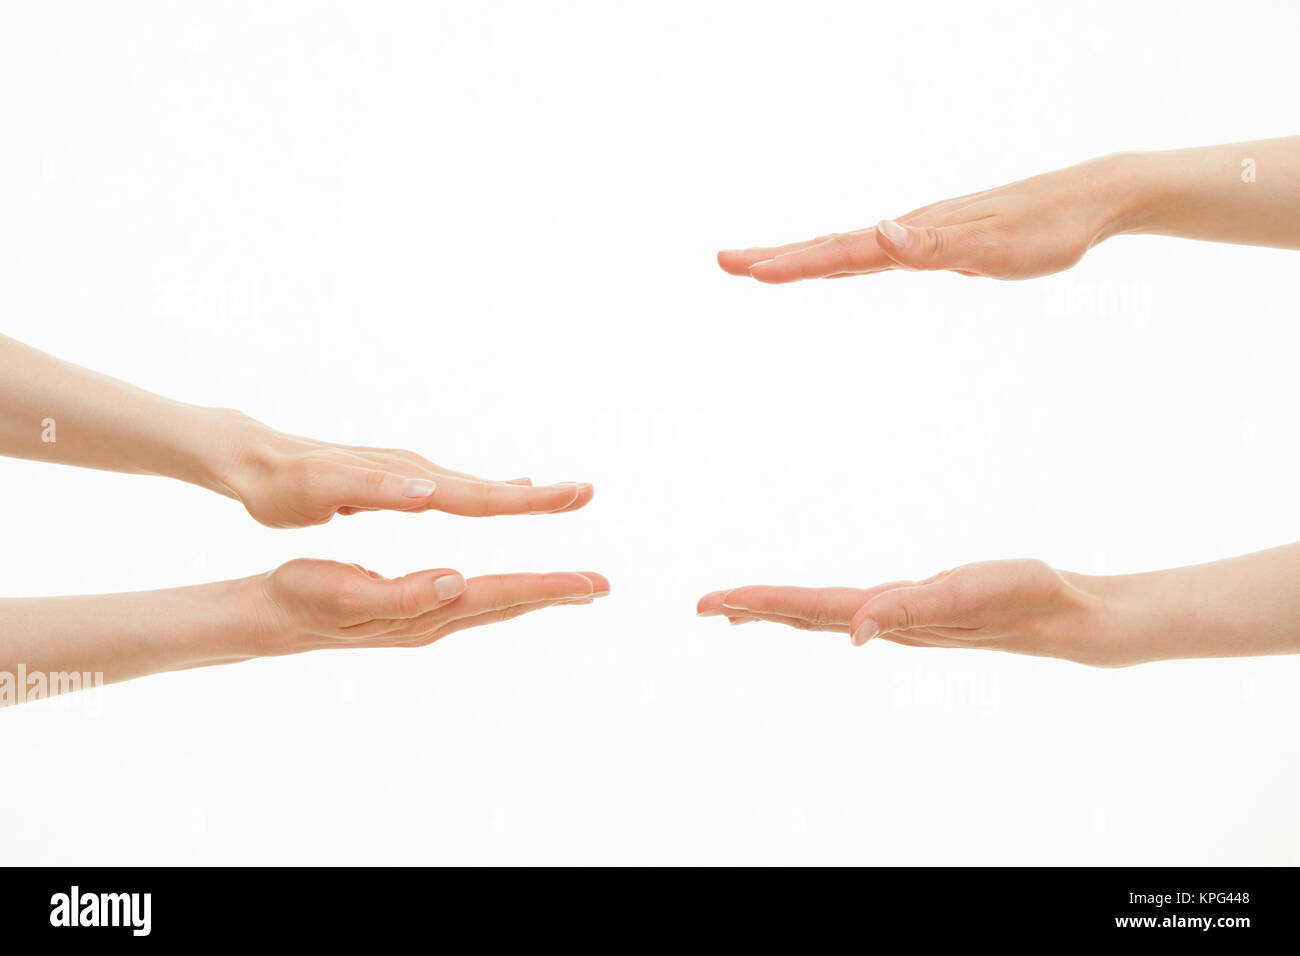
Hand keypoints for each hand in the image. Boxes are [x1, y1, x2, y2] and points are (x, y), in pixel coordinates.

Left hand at [218, 415, 593, 527]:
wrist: (257, 457)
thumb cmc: (282, 487)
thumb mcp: (321, 493)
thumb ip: (377, 493)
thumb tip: (432, 492)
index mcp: (405, 483)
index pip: (475, 496)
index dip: (525, 501)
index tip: (569, 496)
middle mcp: (417, 473)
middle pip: (488, 489)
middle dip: (541, 496)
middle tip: (589, 493)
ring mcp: (414, 473)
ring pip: (479, 487)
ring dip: (525, 493)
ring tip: (567, 496)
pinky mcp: (406, 478)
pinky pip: (462, 488)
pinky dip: (494, 488)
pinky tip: (511, 486)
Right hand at [256, 559, 608, 653]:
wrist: (272, 617)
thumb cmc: (305, 597)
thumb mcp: (349, 591)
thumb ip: (405, 593)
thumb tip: (457, 581)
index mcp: (427, 611)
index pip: (501, 596)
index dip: (548, 588)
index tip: (591, 583)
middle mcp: (435, 619)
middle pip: (510, 604)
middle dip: (557, 594)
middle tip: (603, 584)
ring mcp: (427, 619)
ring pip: (496, 604)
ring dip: (536, 595)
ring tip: (572, 587)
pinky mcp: (415, 612)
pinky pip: (475, 601)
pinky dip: (504, 592)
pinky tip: (509, 588)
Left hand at [698, 559, 1117, 664]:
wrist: (1064, 616)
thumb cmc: (1021, 596)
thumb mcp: (966, 593)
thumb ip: (912, 608)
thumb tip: (856, 631)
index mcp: (888, 612)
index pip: (809, 607)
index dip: (762, 602)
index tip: (716, 600)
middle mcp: (885, 619)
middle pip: (803, 615)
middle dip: (752, 608)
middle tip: (700, 604)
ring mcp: (899, 618)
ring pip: (823, 616)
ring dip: (777, 611)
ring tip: (734, 610)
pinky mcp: (915, 611)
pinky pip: (850, 610)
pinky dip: (816, 610)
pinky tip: (815, 614)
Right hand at [717, 154, 1135, 282]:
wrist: (1087, 201)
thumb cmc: (1045, 230)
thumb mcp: (991, 246)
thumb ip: (934, 246)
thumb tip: (878, 234)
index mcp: (911, 234)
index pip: (839, 251)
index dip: (790, 263)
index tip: (744, 270)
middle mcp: (907, 231)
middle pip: (830, 245)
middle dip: (776, 257)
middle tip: (724, 262)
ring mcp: (919, 235)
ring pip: (848, 248)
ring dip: (803, 257)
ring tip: (763, 266)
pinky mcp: (936, 244)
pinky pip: (874, 255)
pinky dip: (842, 260)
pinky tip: (841, 265)